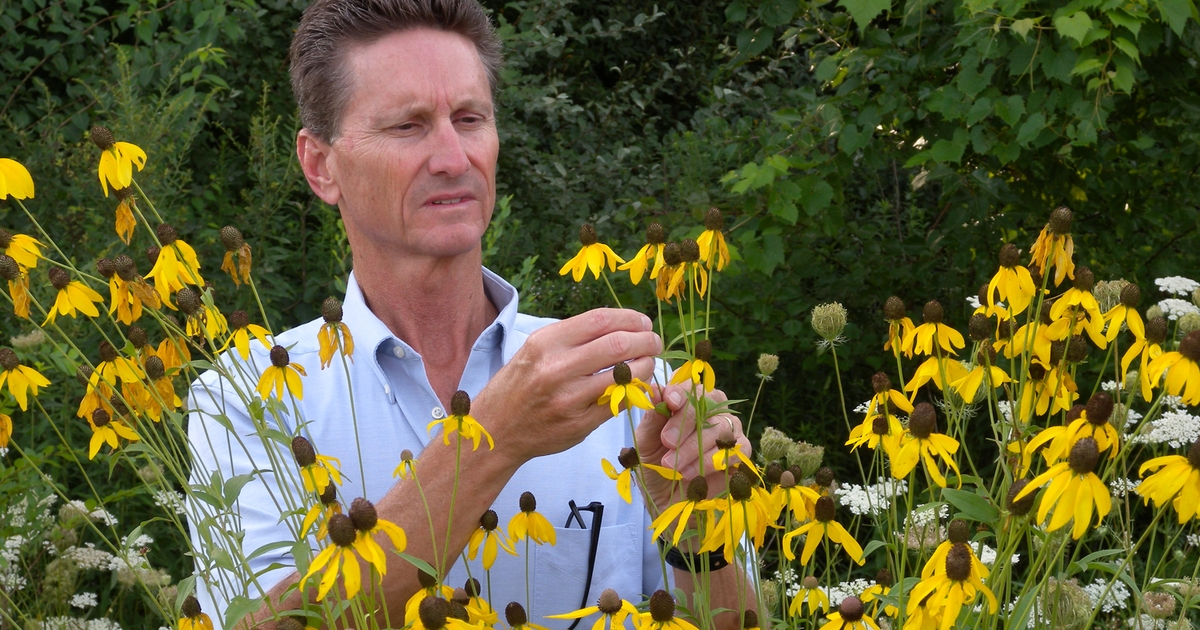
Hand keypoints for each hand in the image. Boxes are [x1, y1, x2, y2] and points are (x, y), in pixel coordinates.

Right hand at [472, 308, 661, 466]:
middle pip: (619, 345)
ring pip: (626, 375)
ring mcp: (569, 399)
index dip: (630, 318)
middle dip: (646, 340)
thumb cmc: (520, 385)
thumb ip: (573, 337)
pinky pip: (619, 403)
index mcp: (546, 343)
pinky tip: (636, 385)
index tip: (643, 322)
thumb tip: (622, 327)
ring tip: (649, 362)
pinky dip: (634, 391)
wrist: (495, 429)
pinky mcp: (579, 425)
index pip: (600, 319)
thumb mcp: (536, 350)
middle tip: (654, 342)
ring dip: (646, 366)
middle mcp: (556, 368)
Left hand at [635, 383, 751, 512]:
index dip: (681, 391)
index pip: (690, 386)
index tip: (670, 401)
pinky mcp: (741, 453)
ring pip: (721, 426)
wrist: (668, 502)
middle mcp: (712, 411)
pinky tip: (691, 474)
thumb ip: (652, 418)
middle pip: (708, 403)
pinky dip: (711, 461)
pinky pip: (734, 450)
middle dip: (685, 422)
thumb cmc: (656, 467)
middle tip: (667, 441)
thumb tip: (655, 391)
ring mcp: (729, 430)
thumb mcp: (645, 443)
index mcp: (688, 402)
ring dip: (694, 447)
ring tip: (673, 466)